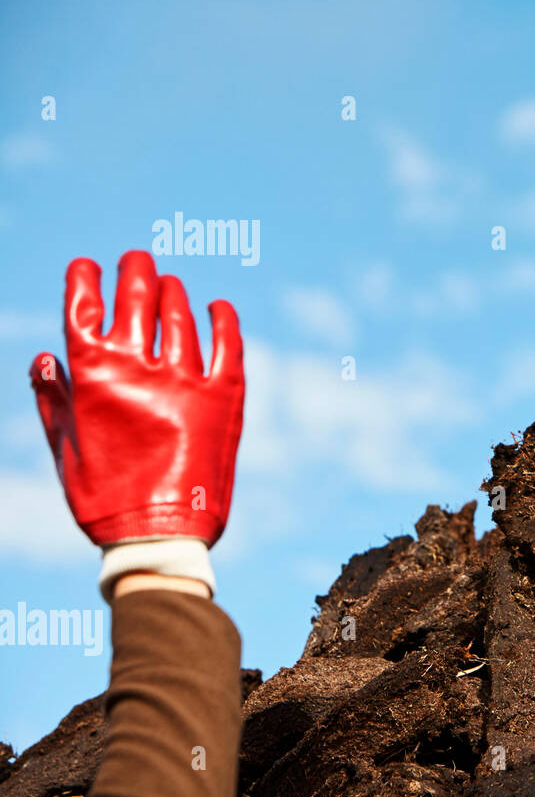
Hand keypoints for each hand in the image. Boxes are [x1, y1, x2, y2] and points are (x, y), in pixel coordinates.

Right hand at [30, 251, 244, 552]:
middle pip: (137, 298)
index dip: (85, 279)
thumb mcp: (64, 447)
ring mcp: (186, 380)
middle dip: (134, 271)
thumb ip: (52, 398)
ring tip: (169, 284)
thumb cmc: (104, 496)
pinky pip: (227, 345)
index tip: (87, 266)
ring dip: (172, 293)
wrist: (160, 537)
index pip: (86, 307)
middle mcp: (140, 370)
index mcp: (95, 377)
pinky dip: (223, 321)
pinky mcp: (225, 398)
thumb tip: (44, 355)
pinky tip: (218, 307)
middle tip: (137, 259)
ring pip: (180, 315)